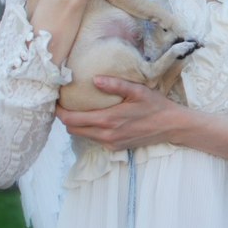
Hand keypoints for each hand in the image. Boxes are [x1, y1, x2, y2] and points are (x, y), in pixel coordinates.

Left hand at [56, 76, 227, 161]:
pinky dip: (90, 130)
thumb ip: (115, 85)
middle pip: (73, 129)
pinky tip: (96, 118)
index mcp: (108, 120)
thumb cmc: (155, 106)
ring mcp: (111, 144)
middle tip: (64, 103)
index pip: (72, 120)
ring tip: (78, 109)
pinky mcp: (116, 148)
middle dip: (65, 118)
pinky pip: (95, 139)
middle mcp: (106, 135)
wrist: (171, 126)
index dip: (59, 112)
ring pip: (83, 135)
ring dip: (77, 124)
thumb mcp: (137, 91)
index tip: (56, 101)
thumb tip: (94, 79)